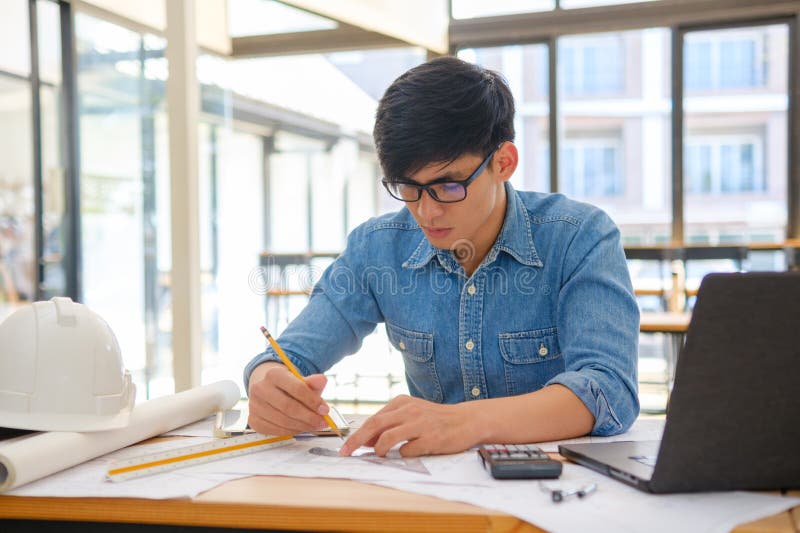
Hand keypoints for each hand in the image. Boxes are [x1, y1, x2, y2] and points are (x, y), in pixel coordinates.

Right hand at [247, 362, 330, 435]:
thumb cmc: (288, 385)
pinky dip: (291, 431)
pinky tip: (300, 427)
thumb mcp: (301, 380)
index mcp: (273, 374)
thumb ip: (313, 382)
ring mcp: (254, 406)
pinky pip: (276, 430)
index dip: (313, 401)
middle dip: (309, 417)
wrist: (269, 388)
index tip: (325, 410)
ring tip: (314, 425)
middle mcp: (260, 389)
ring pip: (283, 421)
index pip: (297, 388)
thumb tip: (322, 380)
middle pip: (289, 407)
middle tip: (322, 422)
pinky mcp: (254, 420)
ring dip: (302, 426)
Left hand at [339, 395, 478, 456]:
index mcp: (401, 402)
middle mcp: (409, 411)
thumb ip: (390, 424)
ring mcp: (420, 424)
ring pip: (388, 438)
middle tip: (346, 452)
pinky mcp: (431, 438)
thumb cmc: (435, 419)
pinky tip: (409, 453)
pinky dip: (403, 455)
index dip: (356, 434)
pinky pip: (407, 450)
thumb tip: (366, 440)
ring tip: (380, 455)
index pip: (372, 419)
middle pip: (375, 426)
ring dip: (379, 449)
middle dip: (356, 441)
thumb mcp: (411, 414)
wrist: (466, 420)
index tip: (345, 447)